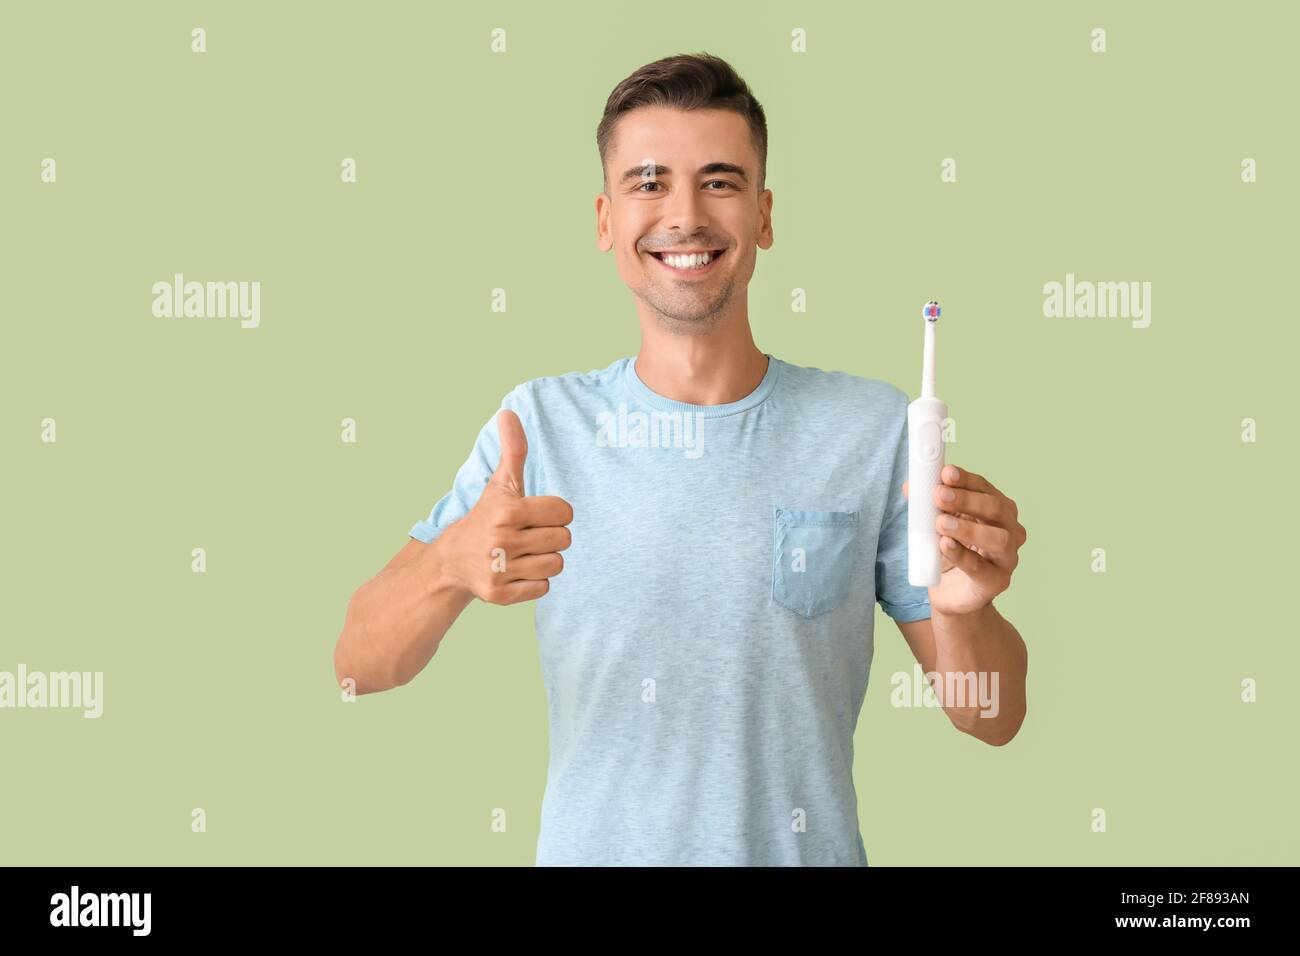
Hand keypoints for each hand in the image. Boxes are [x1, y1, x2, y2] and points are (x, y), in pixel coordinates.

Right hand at [436, 409, 572, 603]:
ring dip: (544, 560)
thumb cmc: (486, 517)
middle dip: (550, 537)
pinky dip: (534, 582)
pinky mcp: (500, 595)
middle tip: (528, 536)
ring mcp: (499, 569)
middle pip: (563, 540)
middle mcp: (501, 540)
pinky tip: (516, 572)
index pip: (565, 512)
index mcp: (506, 510)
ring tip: (523, 554)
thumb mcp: (500, 484)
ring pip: (556, 565)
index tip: (536, 516)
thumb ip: (513, 450)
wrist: (451, 561)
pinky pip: (543, 588)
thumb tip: (509, 412)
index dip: (555, 513)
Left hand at [903, 464, 1024, 616]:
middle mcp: (1010, 529)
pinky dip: (962, 555)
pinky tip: (944, 546)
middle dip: (965, 499)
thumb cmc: (950, 552)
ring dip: (967, 528)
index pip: (984, 488)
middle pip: (995, 508)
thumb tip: (911, 485)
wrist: (952, 594)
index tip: (945, 472)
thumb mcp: (936, 524)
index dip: (965, 479)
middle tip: (938, 495)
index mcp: (997, 509)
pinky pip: (981, 568)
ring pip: (997, 538)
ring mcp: (1007, 557)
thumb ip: (926, 505)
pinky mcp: (997, 582)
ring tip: (940, 523)